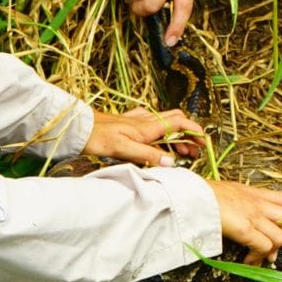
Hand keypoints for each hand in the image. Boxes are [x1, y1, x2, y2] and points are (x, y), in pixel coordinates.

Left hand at [84, 106, 205, 166]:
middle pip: (177, 121)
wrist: (78, 128)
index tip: (203, 143)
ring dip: (176, 134)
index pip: (180, 123)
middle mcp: (146, 121)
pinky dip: (161, 129)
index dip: (194, 131)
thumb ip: (148, 155)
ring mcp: (137, 120)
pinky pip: (151, 122)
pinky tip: (156, 136)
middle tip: (192, 151)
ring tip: (179, 150)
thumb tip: (172, 161)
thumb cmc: (99, 138)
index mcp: (148, 127)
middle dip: (188, 134)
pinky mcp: (128, 122)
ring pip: (165, 122)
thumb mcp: (123, 149)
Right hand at [207, 180, 281, 265]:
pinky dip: (258, 258)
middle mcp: (258, 203)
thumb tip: (234, 211)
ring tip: (258, 258)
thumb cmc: (199, 195)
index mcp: (252, 193)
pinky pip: (263, 247)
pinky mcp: (244, 229)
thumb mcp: (224, 191)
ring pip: (280, 237)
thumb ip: (235, 200)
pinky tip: (247, 262)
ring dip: (271, 251)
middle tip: (273, 247)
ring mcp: (253, 216)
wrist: (188, 195)